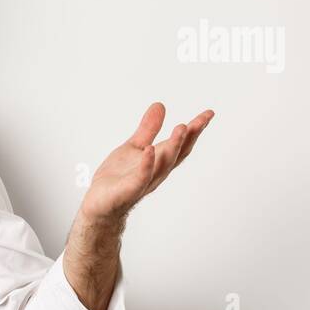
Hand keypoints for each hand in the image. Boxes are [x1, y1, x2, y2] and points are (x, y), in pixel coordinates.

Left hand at [81, 101, 213, 221]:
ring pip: (164, 164)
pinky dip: (147, 164)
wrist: (100, 204)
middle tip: (201, 120)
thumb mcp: (134, 147)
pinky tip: (149, 150)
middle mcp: (157, 171)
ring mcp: (145, 181)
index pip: (182, 144)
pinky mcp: (129, 190)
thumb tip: (160, 104)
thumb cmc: (118, 177)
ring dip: (173, 146)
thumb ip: (148, 129)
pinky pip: (141, 177)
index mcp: (160, 160)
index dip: (195, 129)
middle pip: (178, 153)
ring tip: (181, 128)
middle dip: (190, 137)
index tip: (209, 113)